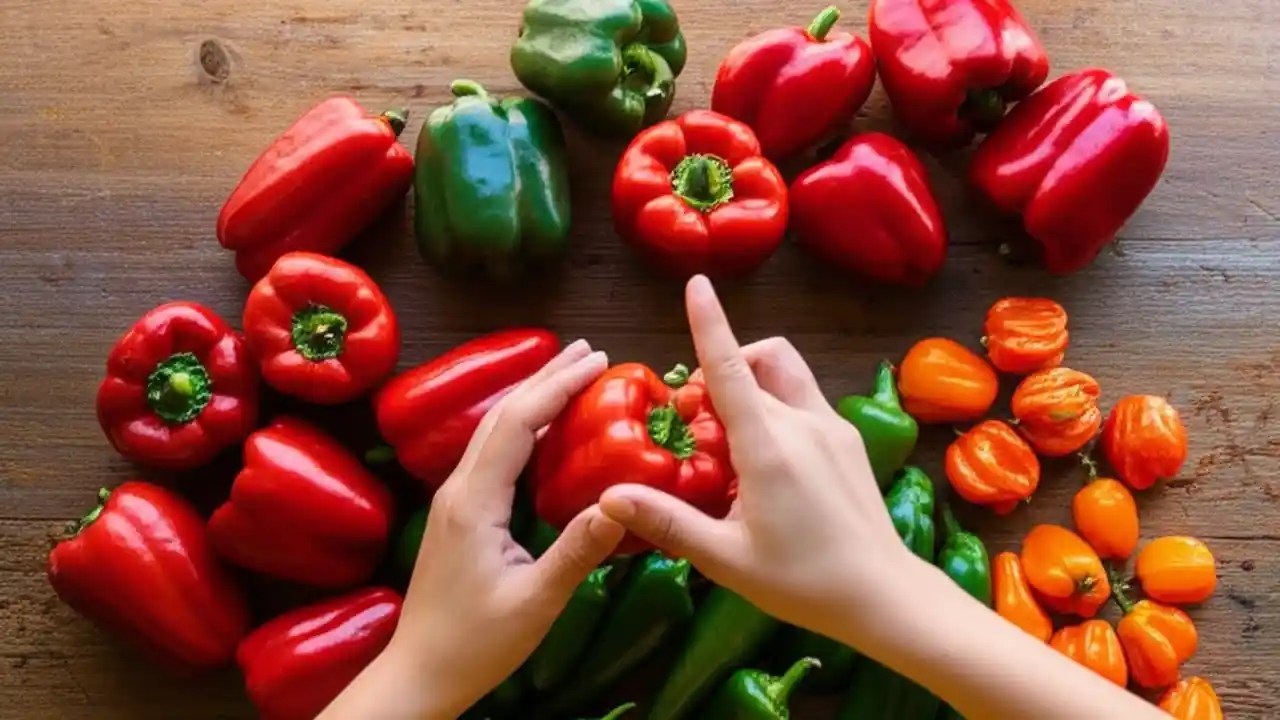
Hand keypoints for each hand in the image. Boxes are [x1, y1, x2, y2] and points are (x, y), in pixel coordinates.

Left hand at [326, 340, 623, 719]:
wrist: (419, 674)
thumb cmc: (475, 643)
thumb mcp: (536, 600)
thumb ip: (578, 550)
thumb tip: (621, 502)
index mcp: (474, 501)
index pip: (516, 423)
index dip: (556, 386)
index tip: (597, 362)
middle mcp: (459, 489)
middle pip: (502, 415)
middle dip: (546, 378)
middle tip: (592, 352)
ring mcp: (455, 500)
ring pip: (494, 431)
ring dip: (533, 398)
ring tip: (573, 374)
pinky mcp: (460, 515)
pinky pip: (494, 454)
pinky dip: (524, 428)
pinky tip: (545, 430)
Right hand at [598, 276, 924, 649]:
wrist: (884, 596)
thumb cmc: (803, 583)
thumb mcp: (726, 558)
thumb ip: (668, 522)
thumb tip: (609, 497)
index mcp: (770, 447)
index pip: (732, 368)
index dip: (710, 323)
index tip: (697, 283)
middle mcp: (804, 423)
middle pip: (756, 362)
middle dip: (720, 371)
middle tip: (695, 420)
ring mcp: (832, 427)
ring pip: (784, 373)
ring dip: (752, 379)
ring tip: (728, 432)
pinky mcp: (848, 439)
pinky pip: (804, 399)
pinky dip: (775, 404)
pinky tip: (765, 457)